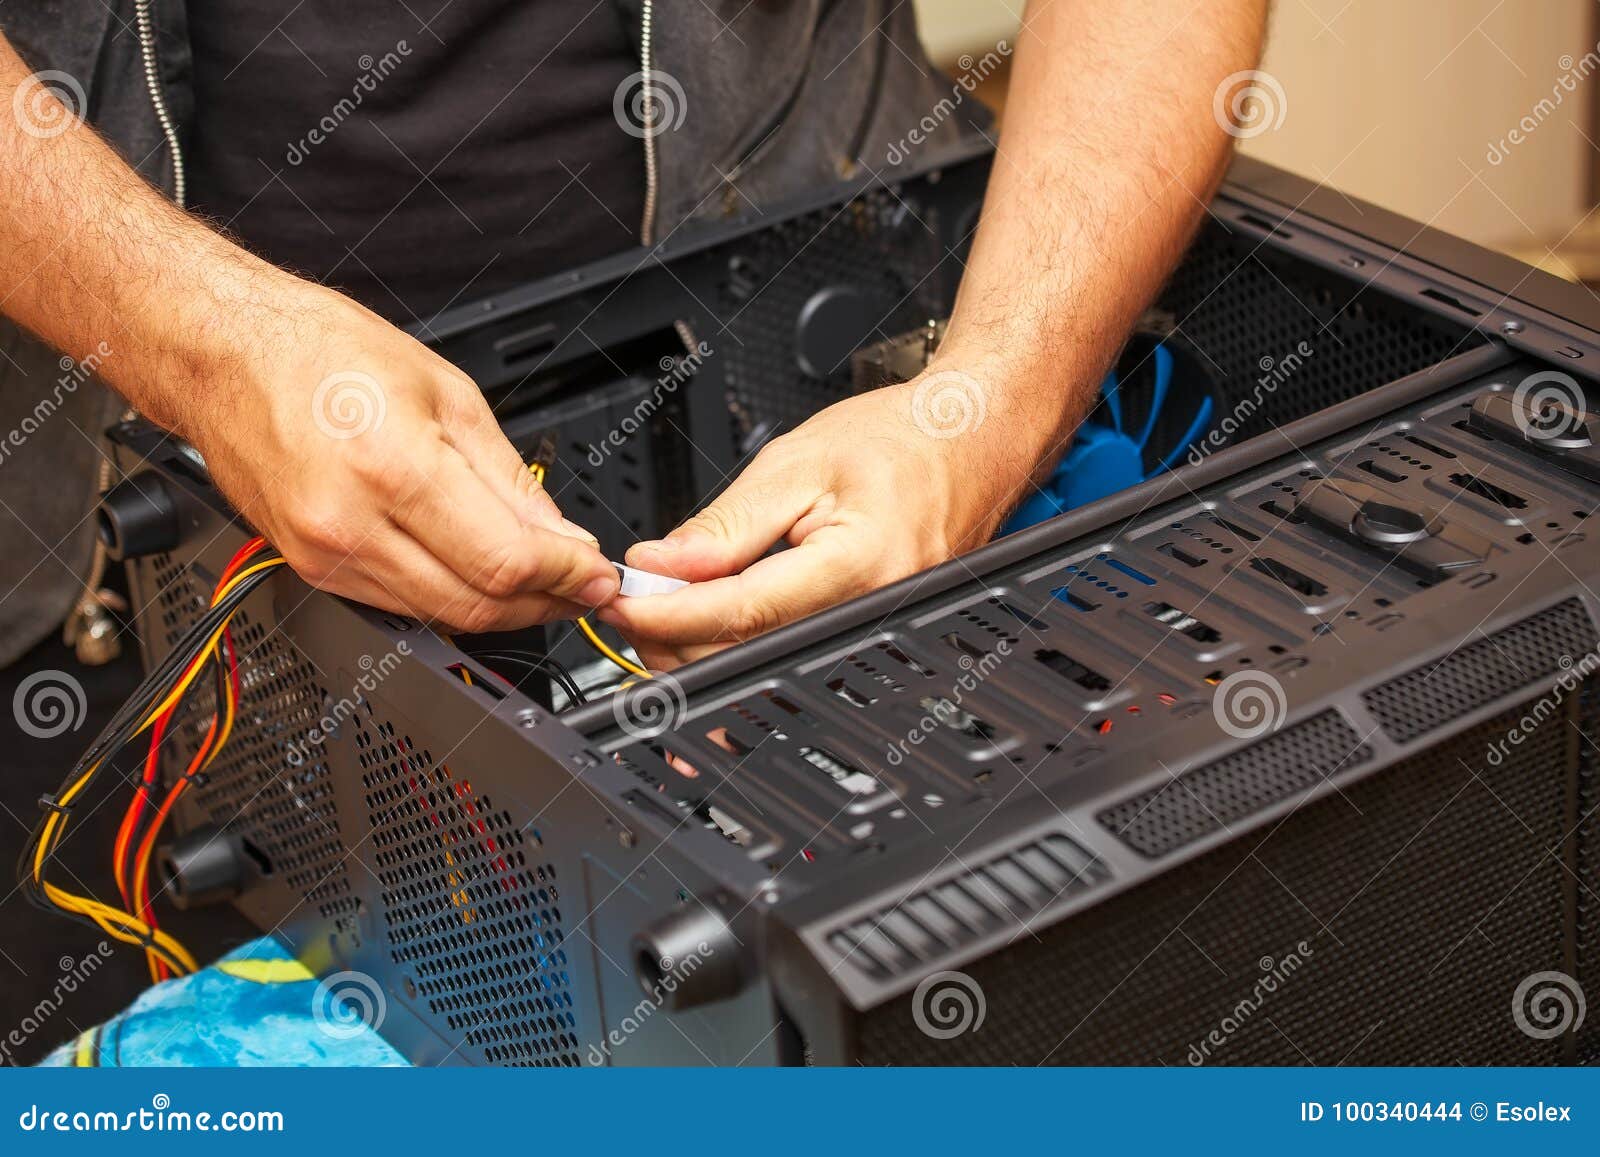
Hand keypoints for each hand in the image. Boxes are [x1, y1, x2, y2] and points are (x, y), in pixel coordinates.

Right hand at [179, 280, 617, 631]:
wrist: (224, 355)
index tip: (599, 573)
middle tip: (583, 586)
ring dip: (504, 609)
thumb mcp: (447, 392)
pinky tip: (479, 575)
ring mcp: (324, 555)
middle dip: (546, 602)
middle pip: (477, 603)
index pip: (506, 560)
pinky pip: (400, 606)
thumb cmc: (320, 353)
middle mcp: (351, 524)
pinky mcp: (309, 569)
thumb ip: (510, 477)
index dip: (568, 576)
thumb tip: (560, 536)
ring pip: (440, 616)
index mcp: (393, 467)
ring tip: (543, 580)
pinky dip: (451, 598)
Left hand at [598, 370, 1055, 667]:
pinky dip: (745, 661)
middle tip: (633, 607)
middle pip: (750, 653)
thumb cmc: (900, 442)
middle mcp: (872, 612)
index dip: (671, 614)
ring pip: (769, 671)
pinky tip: (709, 651)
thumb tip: (660, 566)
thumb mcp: (795, 463)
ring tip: (666, 622)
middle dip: (677, 640)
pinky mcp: (869, 640)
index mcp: (857, 564)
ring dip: (707, 657)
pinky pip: (796, 666)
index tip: (625, 604)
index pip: (741, 610)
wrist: (970, 442)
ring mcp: (875, 635)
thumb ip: (725, 525)